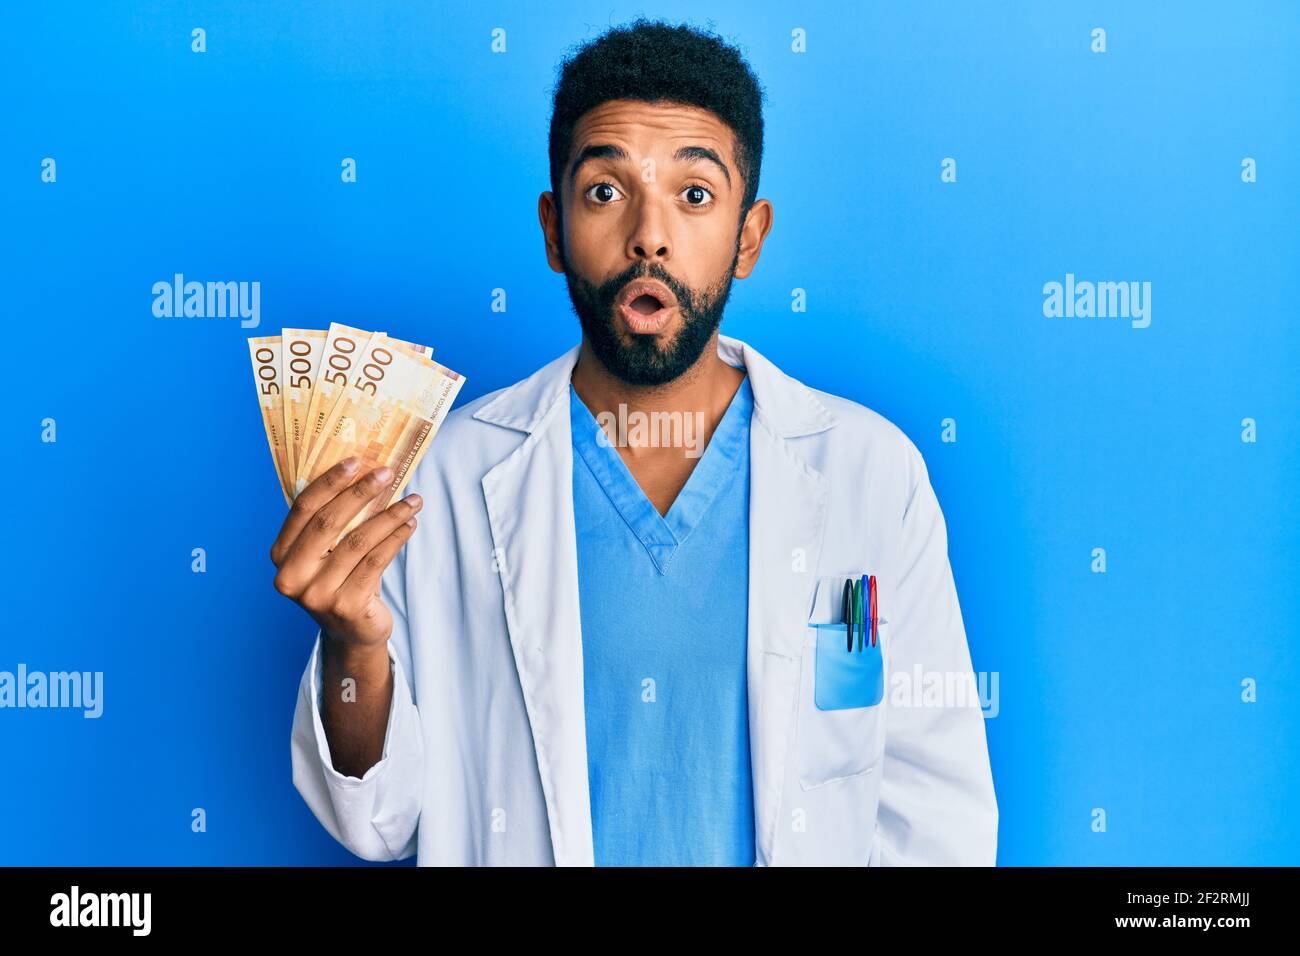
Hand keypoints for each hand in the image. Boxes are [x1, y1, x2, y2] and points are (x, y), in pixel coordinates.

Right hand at [269, 457, 421, 649]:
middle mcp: (292, 576)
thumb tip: (364, 472)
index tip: (356, 461)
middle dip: (360, 493)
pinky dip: (395, 539)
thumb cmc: (341, 579)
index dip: (329, 482)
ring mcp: (317, 595)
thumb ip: (332, 521)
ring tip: (412, 500)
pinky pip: (375, 561)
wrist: (352, 631)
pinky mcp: (346, 606)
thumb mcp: (327, 552)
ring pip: (358, 541)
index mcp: (281, 555)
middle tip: (387, 473)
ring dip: (389, 515)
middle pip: (328, 522)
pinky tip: (410, 524)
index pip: (303, 508)